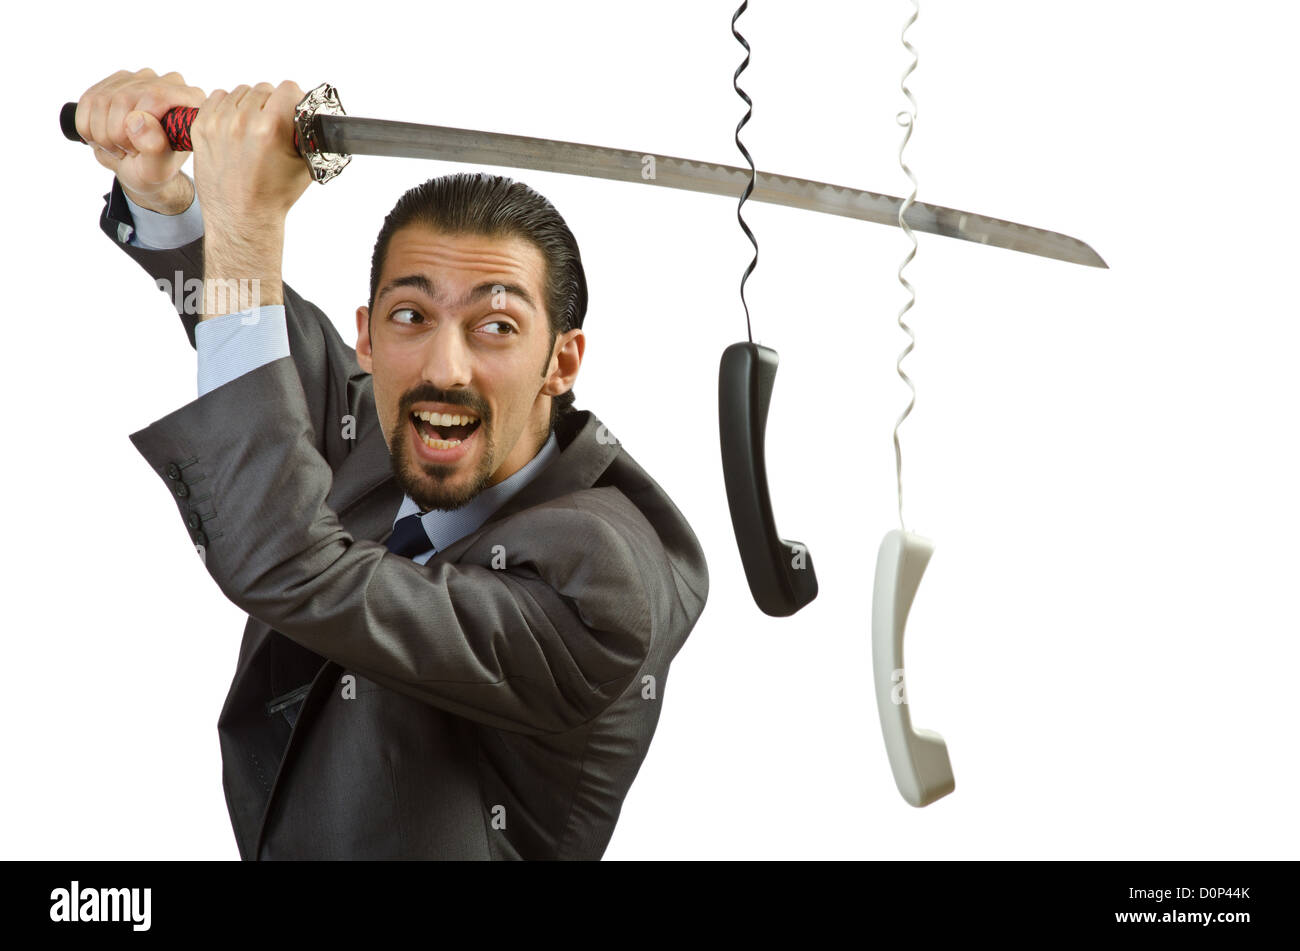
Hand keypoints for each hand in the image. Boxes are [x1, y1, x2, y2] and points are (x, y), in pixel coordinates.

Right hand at [74, 68, 205, 213]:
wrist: (138, 168)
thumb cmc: (155, 167)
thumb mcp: (159, 169)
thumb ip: (154, 147)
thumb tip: (137, 119)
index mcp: (190, 99)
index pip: (156, 96)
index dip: (139, 124)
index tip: (140, 148)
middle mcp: (166, 82)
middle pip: (124, 98)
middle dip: (117, 134)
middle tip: (129, 152)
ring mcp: (138, 79)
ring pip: (101, 100)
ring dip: (102, 134)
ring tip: (120, 148)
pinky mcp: (111, 83)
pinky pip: (87, 102)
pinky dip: (89, 128)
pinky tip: (106, 138)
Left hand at [190, 81, 311, 231]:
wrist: (242, 217)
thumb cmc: (274, 195)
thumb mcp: (305, 164)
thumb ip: (306, 131)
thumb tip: (307, 109)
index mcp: (271, 129)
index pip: (288, 89)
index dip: (295, 100)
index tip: (293, 112)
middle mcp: (242, 122)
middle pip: (264, 89)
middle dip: (272, 105)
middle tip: (273, 127)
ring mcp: (218, 123)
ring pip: (241, 92)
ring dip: (249, 105)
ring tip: (253, 129)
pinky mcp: (201, 126)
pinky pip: (217, 98)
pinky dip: (228, 108)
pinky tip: (235, 127)